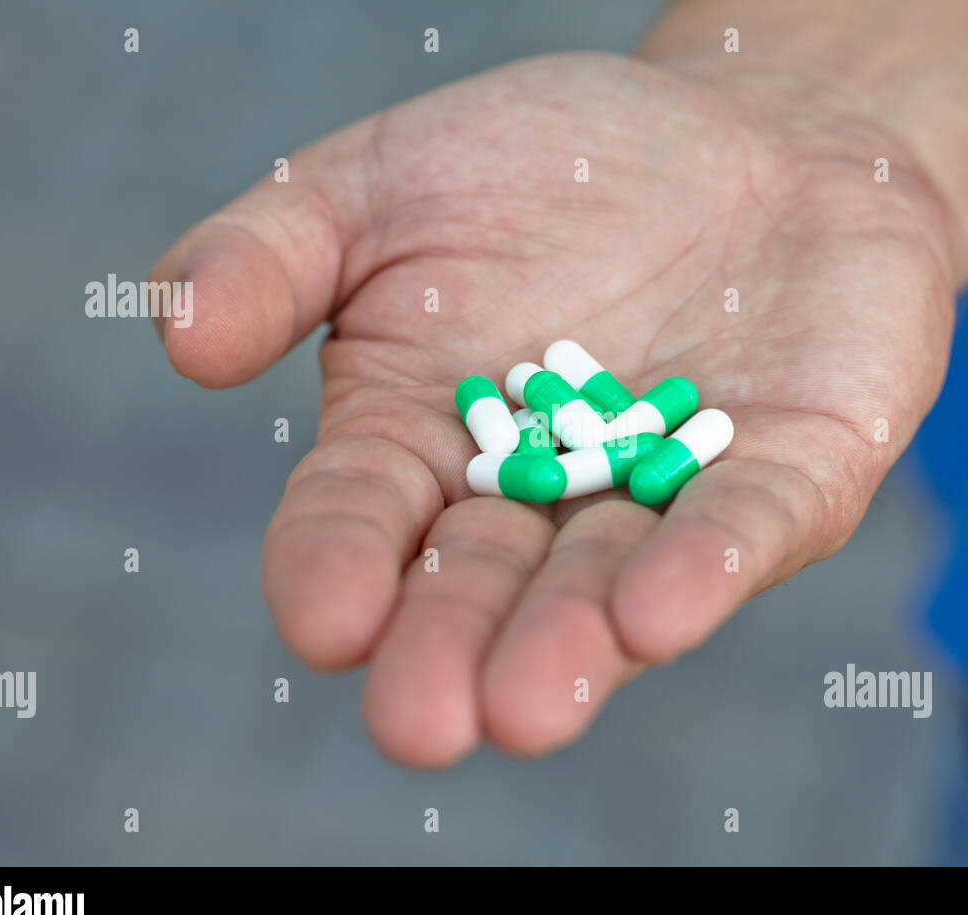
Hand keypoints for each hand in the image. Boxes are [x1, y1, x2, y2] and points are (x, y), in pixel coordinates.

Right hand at [150, 52, 956, 765]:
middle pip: (483, 586)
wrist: (750, 136)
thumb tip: (180, 336)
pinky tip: (659, 613)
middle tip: (423, 725)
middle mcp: (540, 498)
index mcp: (426, 441)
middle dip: (452, 650)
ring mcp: (664, 497)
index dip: (336, 567)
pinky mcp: (787, 479)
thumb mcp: (382, 185)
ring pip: (608, 585)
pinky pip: (744, 529)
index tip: (324, 620)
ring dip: (570, 643)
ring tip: (530, 709)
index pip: (361, 517)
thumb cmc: (552, 164)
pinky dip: (705, 567)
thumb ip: (273, 252)